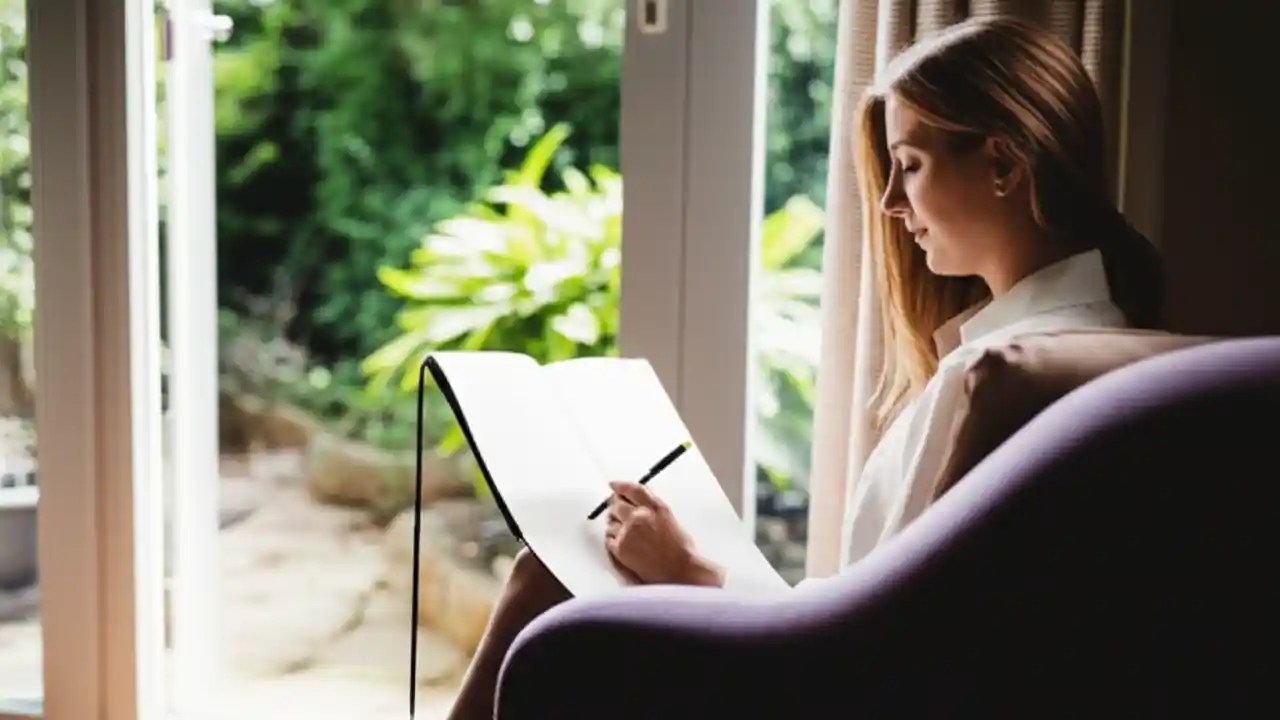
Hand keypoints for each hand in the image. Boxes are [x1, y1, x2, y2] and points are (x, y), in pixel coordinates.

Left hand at [604, 481, 723, 586]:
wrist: (679, 571)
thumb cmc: (680, 549)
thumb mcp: (669, 518)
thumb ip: (652, 507)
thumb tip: (636, 501)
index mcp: (655, 507)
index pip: (633, 490)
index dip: (621, 486)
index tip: (613, 485)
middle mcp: (640, 517)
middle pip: (617, 504)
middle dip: (614, 507)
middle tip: (615, 512)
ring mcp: (628, 532)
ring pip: (610, 522)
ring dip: (614, 525)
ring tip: (625, 534)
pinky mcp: (620, 548)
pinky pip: (608, 539)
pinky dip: (612, 540)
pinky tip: (622, 544)